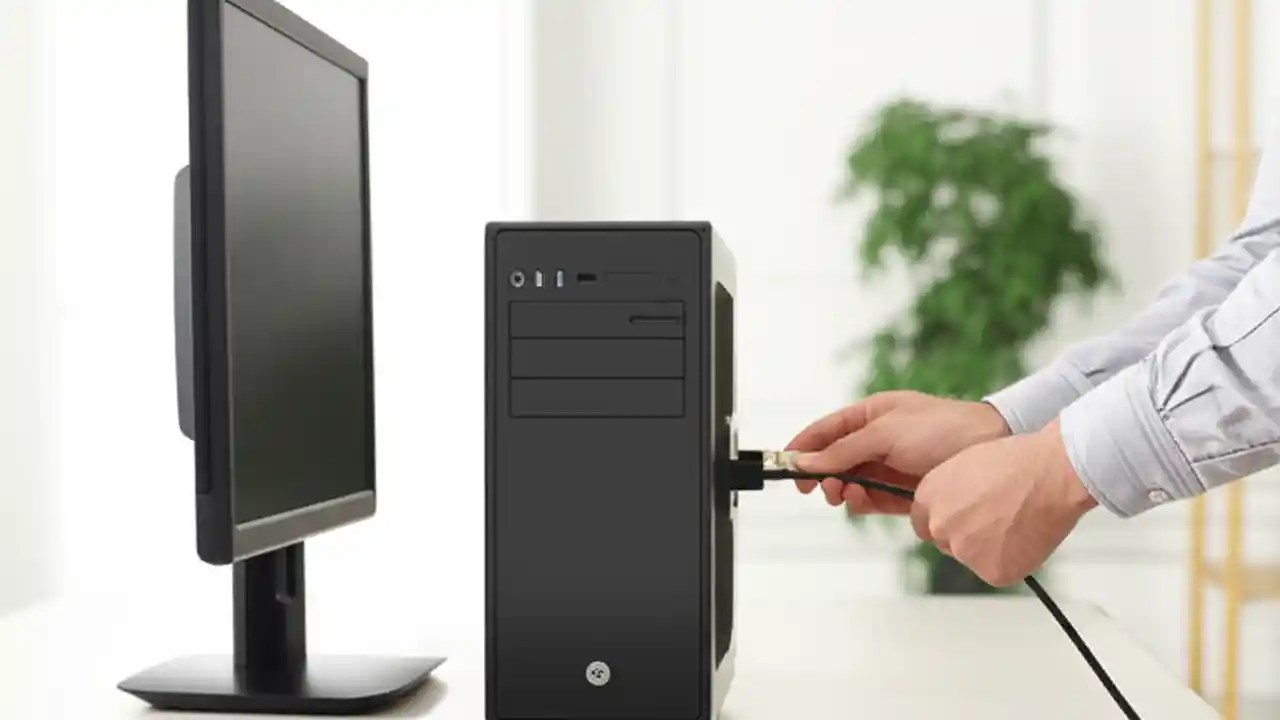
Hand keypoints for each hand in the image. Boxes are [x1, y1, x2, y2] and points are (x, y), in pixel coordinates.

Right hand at [786, 391, 1010, 512]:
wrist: (991, 447)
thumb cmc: (943, 428)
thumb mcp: (886, 432)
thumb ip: (844, 449)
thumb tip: (807, 461)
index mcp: (870, 415)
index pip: (825, 431)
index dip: (803, 448)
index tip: (786, 467)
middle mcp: (877, 440)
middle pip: (835, 460)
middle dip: (823, 475)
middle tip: (819, 489)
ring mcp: (890, 465)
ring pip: (852, 483)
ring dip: (842, 490)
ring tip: (845, 495)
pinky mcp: (905, 490)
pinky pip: (873, 499)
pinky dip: (863, 503)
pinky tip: (862, 501)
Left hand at [911, 419, 1097, 585]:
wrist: (1052, 472)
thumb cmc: (1018, 461)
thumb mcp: (966, 466)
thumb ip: (951, 494)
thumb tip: (955, 510)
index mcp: (928, 496)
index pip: (924, 524)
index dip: (948, 523)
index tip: (965, 521)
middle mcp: (939, 525)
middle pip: (947, 544)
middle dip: (968, 538)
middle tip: (998, 522)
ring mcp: (964, 551)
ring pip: (974, 559)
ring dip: (991, 550)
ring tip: (1018, 523)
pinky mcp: (991, 571)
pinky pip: (1000, 572)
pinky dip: (1015, 561)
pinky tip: (1028, 536)